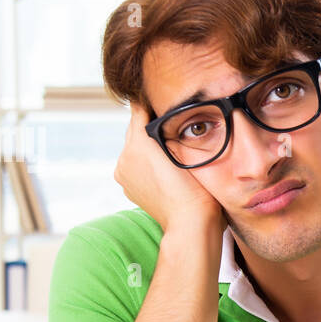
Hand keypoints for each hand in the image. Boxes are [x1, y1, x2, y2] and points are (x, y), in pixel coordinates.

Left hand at [114, 103, 227, 235]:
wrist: (191, 223)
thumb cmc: (196, 188)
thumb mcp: (185, 148)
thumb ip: (167, 125)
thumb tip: (161, 109)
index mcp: (136, 143)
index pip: (140, 109)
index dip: (154, 103)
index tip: (167, 98)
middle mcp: (124, 157)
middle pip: (136, 128)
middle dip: (152, 124)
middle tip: (174, 121)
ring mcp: (124, 175)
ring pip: (135, 147)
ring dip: (149, 145)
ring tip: (171, 147)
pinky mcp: (129, 188)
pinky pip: (136, 166)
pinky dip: (147, 163)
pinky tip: (165, 167)